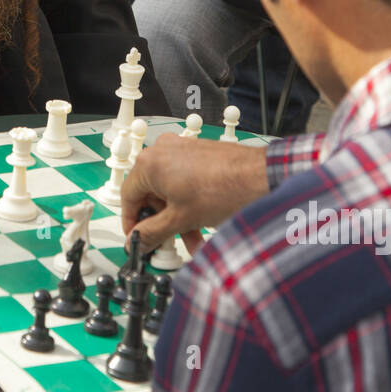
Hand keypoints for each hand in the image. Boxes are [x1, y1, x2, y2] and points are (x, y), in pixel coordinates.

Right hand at [121, 134, 269, 251]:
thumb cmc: (224, 190)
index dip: (132, 223)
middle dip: (161, 222)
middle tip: (168, 242)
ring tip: (194, 239)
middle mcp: (162, 151)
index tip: (138, 239)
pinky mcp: (198, 153)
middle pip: (150, 194)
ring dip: (178, 217)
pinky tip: (202, 223)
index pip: (128, 197)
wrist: (262, 178)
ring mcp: (182, 149)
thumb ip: (152, 233)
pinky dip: (189, 203)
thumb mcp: (180, 219)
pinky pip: (185, 181)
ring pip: (170, 190)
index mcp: (149, 163)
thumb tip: (137, 241)